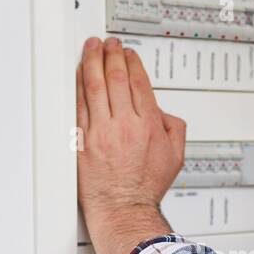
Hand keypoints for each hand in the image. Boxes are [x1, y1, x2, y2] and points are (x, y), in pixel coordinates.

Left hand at [76, 36, 186, 214]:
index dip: (131, 62)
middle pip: (115, 78)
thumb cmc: (145, 188)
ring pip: (94, 87)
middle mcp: (124, 125)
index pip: (138, 82)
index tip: (127, 53)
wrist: (124, 209)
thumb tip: (163, 111)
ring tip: (91, 48)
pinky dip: (78, 86)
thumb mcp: (175, 156)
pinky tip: (78, 74)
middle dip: (111, 55)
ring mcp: (101, 132)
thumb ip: (174, 127)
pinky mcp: (82, 141)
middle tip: (108, 44)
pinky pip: (78, 106)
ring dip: (92, 62)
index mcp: (147, 125)